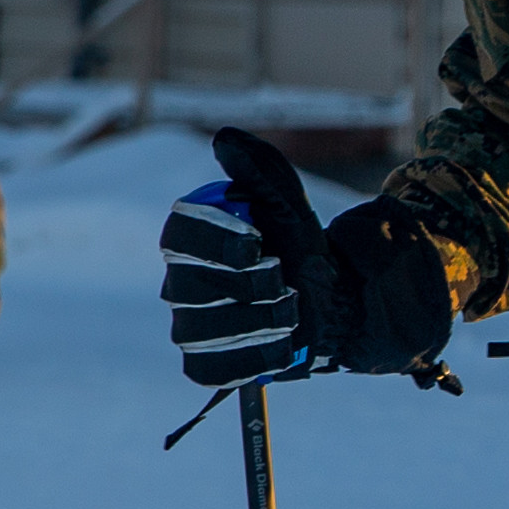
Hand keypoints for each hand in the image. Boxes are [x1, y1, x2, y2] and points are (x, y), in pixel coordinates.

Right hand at [163, 128, 458, 389]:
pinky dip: (251, 359)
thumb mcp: (289, 202)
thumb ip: (259, 170)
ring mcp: (189, 327)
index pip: (178, 238)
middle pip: (193, 289)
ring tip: (293, 312)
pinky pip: (209, 370)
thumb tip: (223, 138)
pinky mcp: (206, 364)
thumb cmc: (299, 246)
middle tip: (286, 281)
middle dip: (251, 285)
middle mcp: (179, 284)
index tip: (259, 242)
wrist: (330, 298)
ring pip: (205, 332)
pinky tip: (281, 346)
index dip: (217, 241)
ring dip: (259, 322)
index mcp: (190, 240)